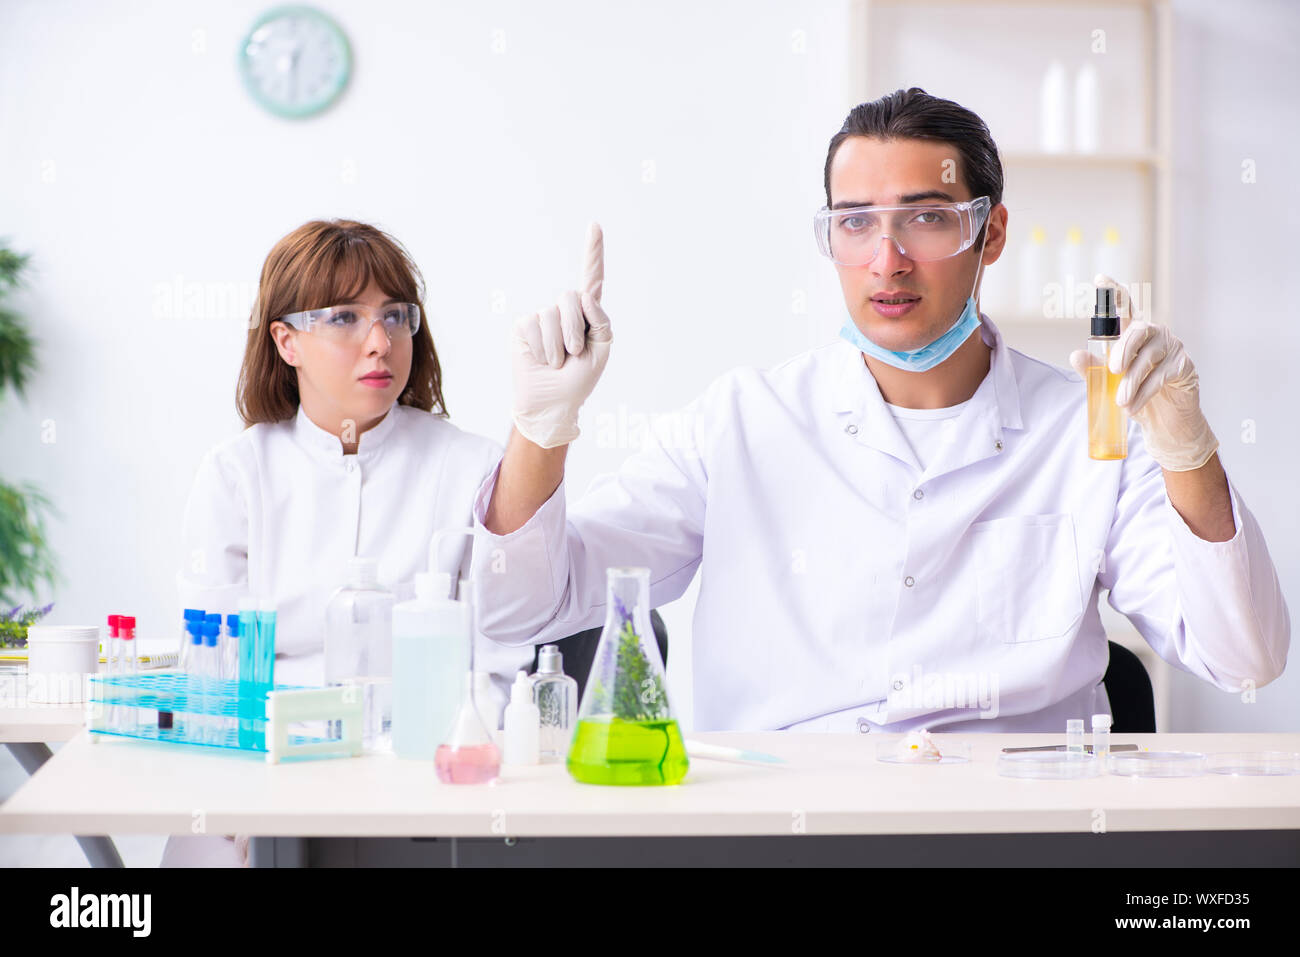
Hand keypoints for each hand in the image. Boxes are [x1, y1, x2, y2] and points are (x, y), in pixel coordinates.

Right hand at [509, 222, 612, 448]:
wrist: (552, 403)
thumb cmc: (579, 379)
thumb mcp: (601, 351)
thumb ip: (600, 321)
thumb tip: (586, 294)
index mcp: (586, 314)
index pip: (592, 278)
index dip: (592, 252)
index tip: (594, 225)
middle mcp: (563, 310)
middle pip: (570, 297)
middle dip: (574, 330)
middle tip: (572, 354)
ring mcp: (541, 317)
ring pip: (551, 316)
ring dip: (558, 347)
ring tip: (557, 362)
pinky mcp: (522, 328)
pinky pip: (533, 327)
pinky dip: (542, 350)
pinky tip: (541, 361)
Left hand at [1069, 275, 1218, 471]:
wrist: (1163, 423)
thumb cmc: (1134, 396)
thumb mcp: (1108, 384)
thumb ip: (1093, 368)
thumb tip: (1075, 355)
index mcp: (1132, 334)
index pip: (1124, 309)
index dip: (1114, 293)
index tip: (1101, 279)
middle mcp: (1153, 334)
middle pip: (1138, 329)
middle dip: (1123, 349)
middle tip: (1112, 370)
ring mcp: (1172, 347)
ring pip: (1149, 356)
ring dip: (1132, 380)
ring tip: (1121, 402)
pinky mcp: (1185, 365)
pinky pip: (1163, 374)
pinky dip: (1146, 391)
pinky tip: (1134, 406)